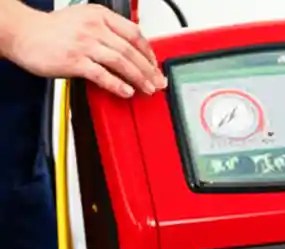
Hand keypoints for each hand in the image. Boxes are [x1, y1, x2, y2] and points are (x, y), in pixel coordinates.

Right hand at [5, 4, 165, 97]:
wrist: (22, 33)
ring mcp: (84, 44)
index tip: (154, 65)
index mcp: (99, 15)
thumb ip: (106, 30)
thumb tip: (130, 50)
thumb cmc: (50, 29)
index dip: (148, 52)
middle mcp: (94, 27)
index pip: (134, 33)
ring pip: (121, 62)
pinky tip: (126, 92)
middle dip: (148, 69)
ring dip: (138, 78)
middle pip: (131, 50)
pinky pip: (102, 75)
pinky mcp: (74, 61)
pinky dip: (117, 84)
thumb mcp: (82, 19)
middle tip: (157, 82)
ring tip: (146, 89)